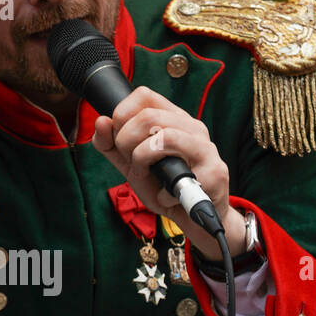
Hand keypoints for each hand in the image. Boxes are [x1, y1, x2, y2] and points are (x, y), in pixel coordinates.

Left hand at [91, 87, 245, 259]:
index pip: (144, 95)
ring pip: (164, 136)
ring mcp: (205, 148)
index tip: (119, 138)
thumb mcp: (131, 165)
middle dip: (126, 142)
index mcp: (174, 119)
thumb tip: (101, 121)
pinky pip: (177, 175)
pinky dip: (162, 193)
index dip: (122, 114)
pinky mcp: (215, 173)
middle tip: (131, 162)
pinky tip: (166, 198)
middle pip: (147, 116)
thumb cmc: (164, 188)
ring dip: (142, 161)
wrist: (196, 220)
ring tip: (146, 175)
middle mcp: (193, 127)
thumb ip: (111, 146)